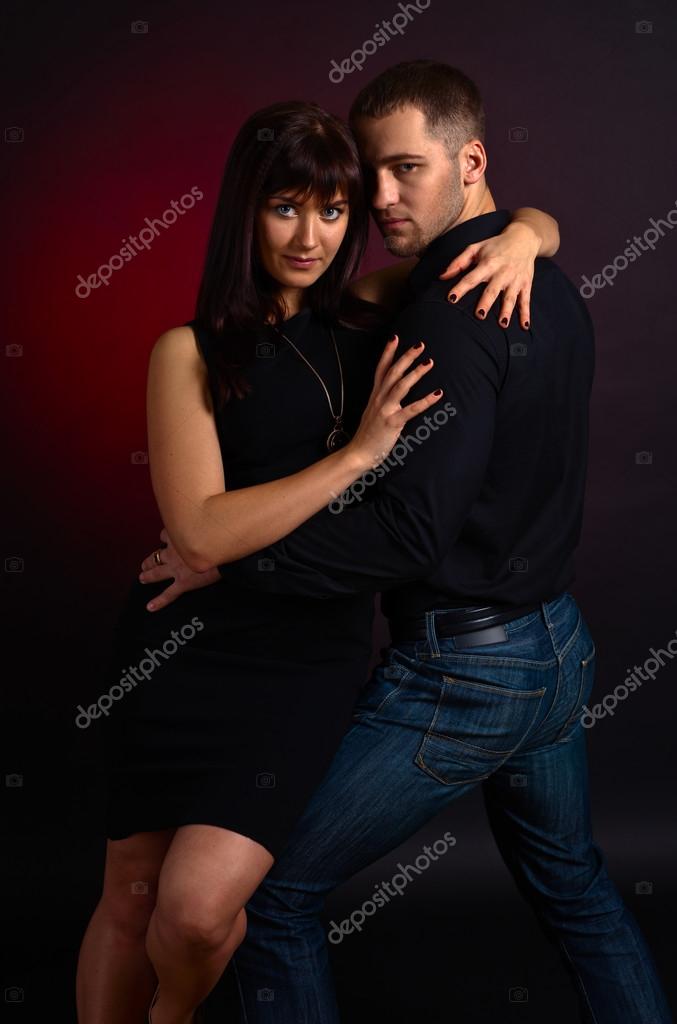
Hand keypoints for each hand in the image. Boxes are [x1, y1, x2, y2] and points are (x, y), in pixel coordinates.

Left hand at [139, 527, 220, 611]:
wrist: (220, 552)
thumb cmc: (218, 539)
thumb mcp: (207, 529)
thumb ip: (202, 530)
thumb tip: (208, 528)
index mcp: (179, 538)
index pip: (166, 535)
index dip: (164, 538)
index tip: (163, 539)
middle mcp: (174, 553)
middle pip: (157, 556)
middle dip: (150, 560)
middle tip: (144, 564)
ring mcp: (176, 569)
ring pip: (157, 573)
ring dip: (148, 575)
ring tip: (143, 578)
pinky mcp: (183, 583)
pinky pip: (168, 594)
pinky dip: (159, 601)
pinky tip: (150, 607)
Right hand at [347, 336, 442, 470]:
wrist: (359, 453)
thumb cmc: (368, 435)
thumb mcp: (372, 412)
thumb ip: (382, 401)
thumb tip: (392, 394)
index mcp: (375, 396)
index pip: (381, 369)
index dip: (388, 353)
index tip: (395, 338)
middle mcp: (379, 399)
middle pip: (392, 372)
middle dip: (406, 357)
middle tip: (420, 345)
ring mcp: (385, 410)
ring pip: (401, 386)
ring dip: (416, 373)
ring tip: (429, 363)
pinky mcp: (392, 422)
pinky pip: (411, 409)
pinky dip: (425, 401)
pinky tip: (438, 393)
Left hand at [438, 221, 538, 328]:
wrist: (524, 238)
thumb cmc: (495, 246)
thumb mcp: (476, 248)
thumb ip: (458, 262)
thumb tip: (441, 276)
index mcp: (487, 264)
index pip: (471, 278)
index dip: (461, 288)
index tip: (451, 299)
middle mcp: (501, 273)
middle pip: (492, 290)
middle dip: (486, 302)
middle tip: (479, 315)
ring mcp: (514, 280)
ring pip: (510, 297)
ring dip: (507, 311)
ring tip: (502, 324)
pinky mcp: (525, 284)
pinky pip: (525, 301)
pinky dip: (526, 314)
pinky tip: (524, 326)